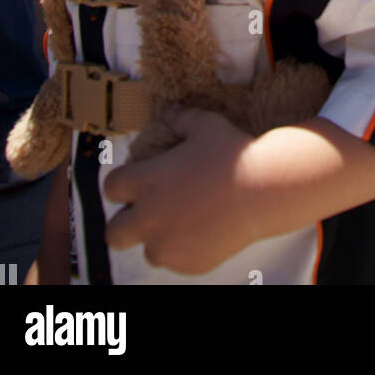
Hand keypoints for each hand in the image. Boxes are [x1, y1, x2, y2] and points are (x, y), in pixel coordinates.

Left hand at [103, 108, 262, 275]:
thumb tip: (170, 112)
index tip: (134, 183)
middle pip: (114, 233)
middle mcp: (149, 216)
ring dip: (158, 239)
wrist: (264, 189)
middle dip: (125, 224)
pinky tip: (204, 232)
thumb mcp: (207, 126)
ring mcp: (168, 244)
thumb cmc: (233, 153)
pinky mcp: (188, 263)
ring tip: (182, 223)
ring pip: (147, 251)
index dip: (120, 185)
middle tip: (146, 213)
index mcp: (147, 181)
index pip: (110, 188)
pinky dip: (184, 250)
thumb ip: (182, 119)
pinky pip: (176, 262)